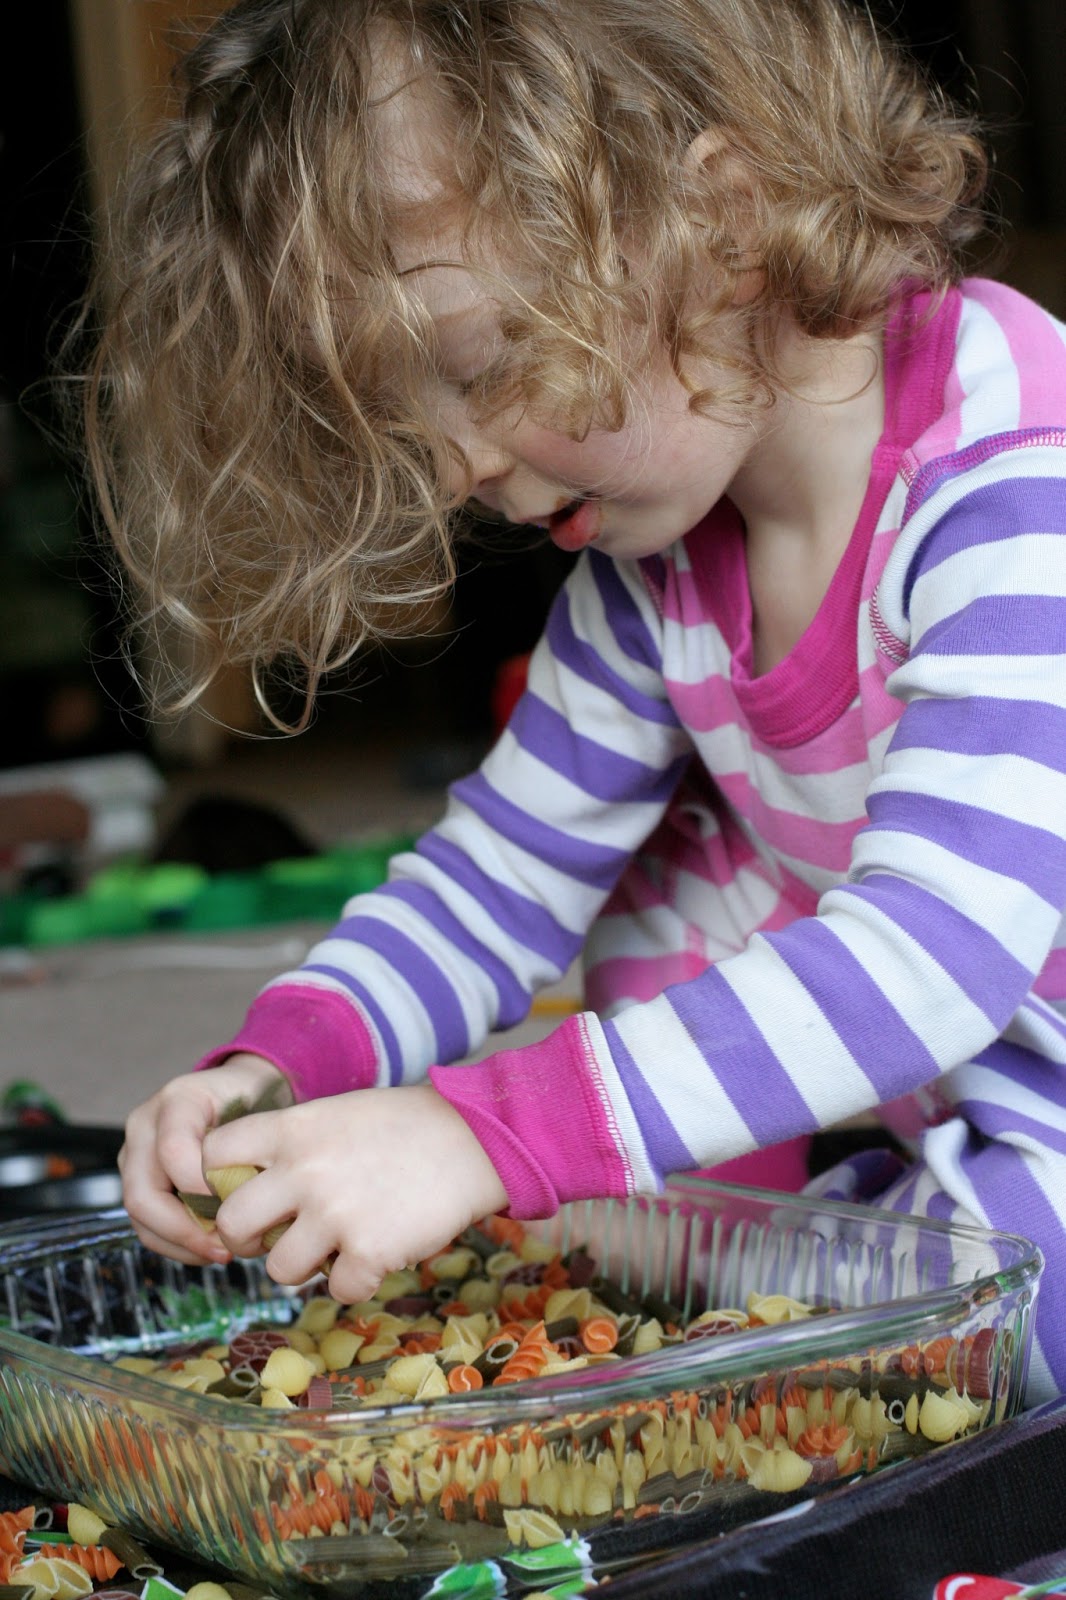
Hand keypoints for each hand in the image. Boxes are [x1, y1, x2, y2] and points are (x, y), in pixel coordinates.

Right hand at [119, 1053, 291, 1264]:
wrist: (240, 1092)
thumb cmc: (254, 1102)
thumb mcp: (259, 1110)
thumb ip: (250, 1148)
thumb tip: (246, 1203)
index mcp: (177, 1100)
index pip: (173, 1151)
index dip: (200, 1187)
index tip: (236, 1206)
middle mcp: (145, 1126)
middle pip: (143, 1194)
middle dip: (185, 1229)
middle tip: (226, 1246)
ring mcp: (134, 1154)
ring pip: (140, 1216)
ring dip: (181, 1243)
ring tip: (221, 1251)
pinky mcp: (137, 1180)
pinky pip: (146, 1224)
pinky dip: (177, 1243)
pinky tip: (208, 1247)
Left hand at [200, 1083, 508, 1301]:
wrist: (474, 1141)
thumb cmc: (403, 1127)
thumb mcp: (334, 1114)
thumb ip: (288, 1145)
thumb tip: (243, 1188)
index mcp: (292, 1129)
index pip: (211, 1157)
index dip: (217, 1183)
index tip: (241, 1194)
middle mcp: (304, 1171)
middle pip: (233, 1225)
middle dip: (250, 1240)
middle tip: (278, 1237)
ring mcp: (335, 1214)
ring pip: (279, 1271)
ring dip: (305, 1266)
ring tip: (337, 1245)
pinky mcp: (369, 1252)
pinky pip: (337, 1291)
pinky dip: (355, 1281)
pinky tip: (377, 1253)